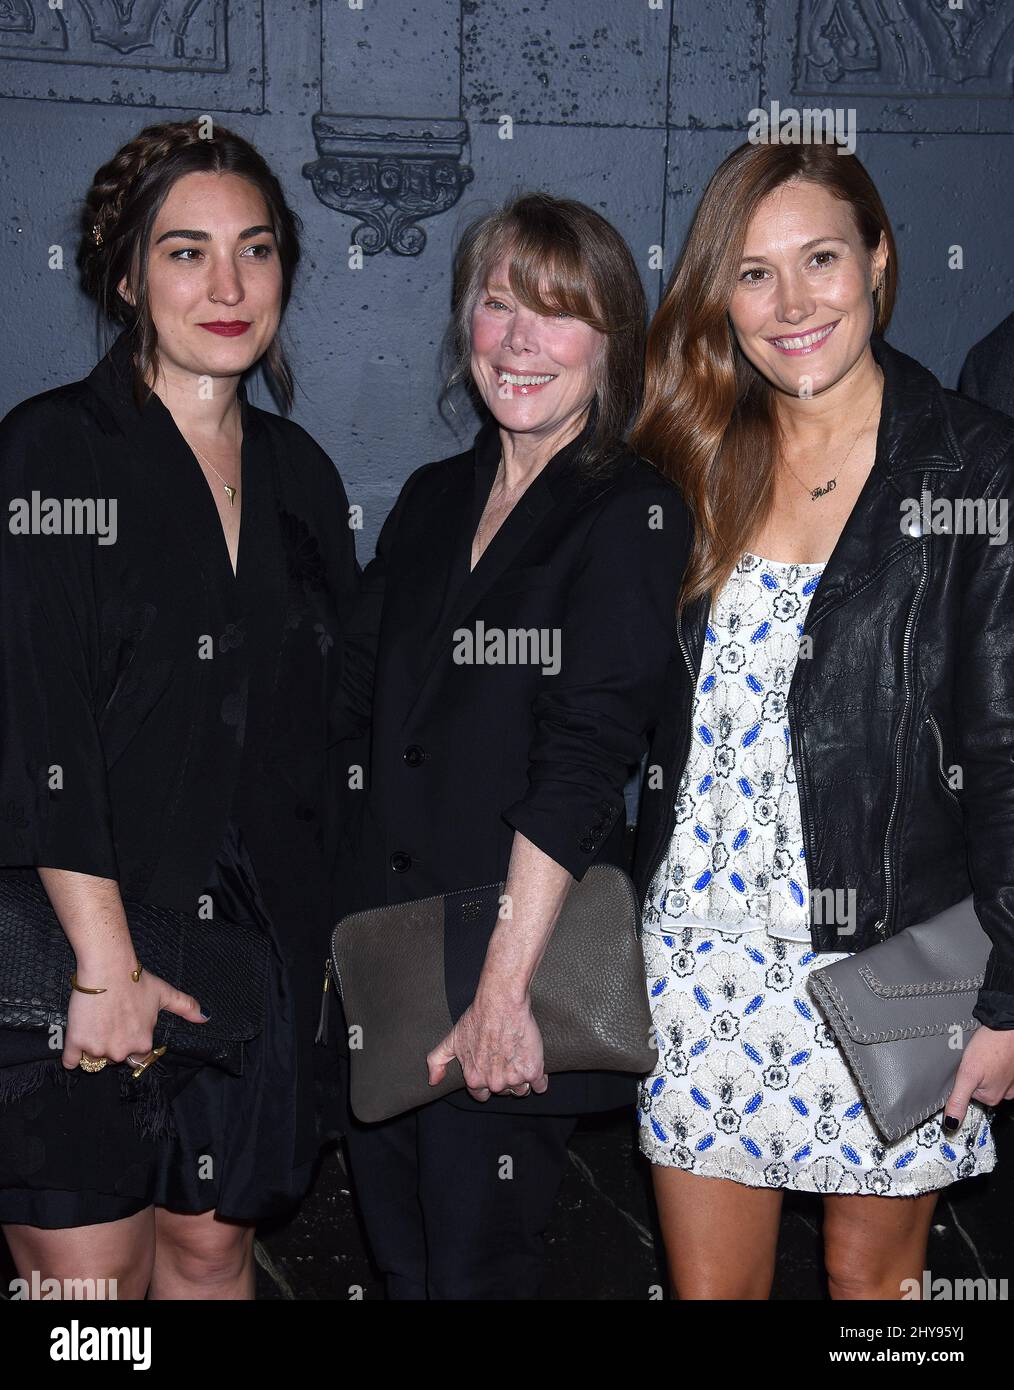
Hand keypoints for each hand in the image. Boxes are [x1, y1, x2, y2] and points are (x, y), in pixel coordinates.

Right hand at [63, 961, 206, 1070]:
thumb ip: (186, 1007)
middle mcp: (121, 1051)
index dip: (131, 1044)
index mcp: (143, 1043)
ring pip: (93, 1059)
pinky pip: (70, 1062)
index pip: (137, 1059)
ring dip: (93, 1047)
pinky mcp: (77, 1043)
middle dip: (112, 1044)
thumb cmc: (135, 980)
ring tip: (96, 1022)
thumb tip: (205, 1017)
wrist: (108, 968)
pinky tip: (78, 1040)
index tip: (125, 1029)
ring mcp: (98, 1049)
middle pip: (114, 1058)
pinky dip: (72, 1055)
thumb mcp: (165, 994)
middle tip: (110, 1021)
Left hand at [426, 986, 548, 1101]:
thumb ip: (437, 1061)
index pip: (481, 1095)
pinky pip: (540, 1085)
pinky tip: (535, 1066)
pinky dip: (540, 1079)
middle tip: (505, 1059)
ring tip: (519, 1059)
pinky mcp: (534, 1071)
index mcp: (474, 1079)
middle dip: (504, 1079)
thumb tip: (433, 1081)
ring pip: (521, 1090)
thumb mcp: (451, 1039)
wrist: (501, 1002)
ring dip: (522, 1080)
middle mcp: (494, 1083)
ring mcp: (515, 1079)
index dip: (485, 1082)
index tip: (491, 1069)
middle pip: (502, 1092)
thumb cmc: (476, 1018)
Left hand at [942, 1024, 1013, 1128]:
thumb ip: (958, 1099)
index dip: (961, 1081)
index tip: (963, 1070)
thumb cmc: (990, 1046)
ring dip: (984, 1067)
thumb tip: (951, 1124)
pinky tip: (990, 1053)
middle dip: (973, 1074)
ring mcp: (1011, 1081)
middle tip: (974, 1060)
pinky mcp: (1013, 1069)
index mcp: (992, 1098)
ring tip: (983, 1054)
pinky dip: (993, 1062)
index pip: (967, 1095)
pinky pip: (998, 1069)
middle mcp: (1005, 1093)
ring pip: (989, 1078)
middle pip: (978, 1087)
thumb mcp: (967, 1074)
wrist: (1006, 1026)